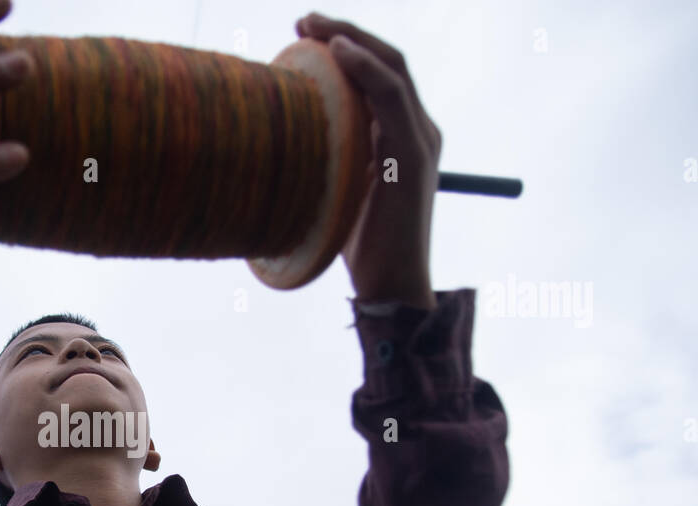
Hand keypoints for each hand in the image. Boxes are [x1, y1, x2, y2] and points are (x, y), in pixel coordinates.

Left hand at [296, 12, 439, 309]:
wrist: (390, 287)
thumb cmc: (358, 248)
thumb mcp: (336, 191)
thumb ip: (326, 162)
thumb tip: (276, 150)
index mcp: (402, 136)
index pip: (379, 75)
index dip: (344, 47)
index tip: (302, 35)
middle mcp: (419, 130)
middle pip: (387, 60)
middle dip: (344, 31)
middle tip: (301, 21)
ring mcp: (420, 140)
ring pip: (392, 69)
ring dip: (350, 39)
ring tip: (311, 26)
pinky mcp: (415, 156)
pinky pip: (393, 97)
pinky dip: (367, 69)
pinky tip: (338, 53)